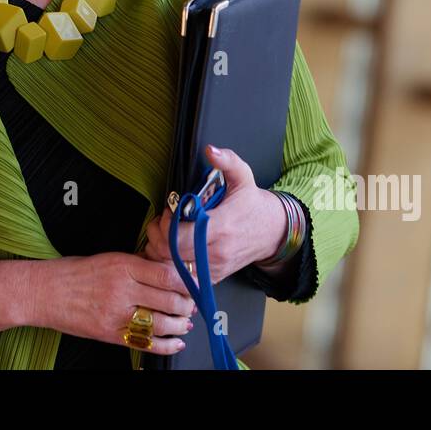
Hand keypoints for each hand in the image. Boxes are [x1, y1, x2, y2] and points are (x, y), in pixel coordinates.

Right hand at [33, 252, 198, 354]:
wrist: (44, 292)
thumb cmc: (74, 273)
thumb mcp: (108, 258)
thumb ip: (137, 264)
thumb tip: (166, 269)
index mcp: (123, 265)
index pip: (167, 274)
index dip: (187, 281)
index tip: (196, 282)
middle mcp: (122, 289)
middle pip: (169, 299)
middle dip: (187, 303)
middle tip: (192, 303)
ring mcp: (116, 314)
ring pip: (161, 323)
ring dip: (180, 324)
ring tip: (185, 322)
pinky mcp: (110, 334)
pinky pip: (145, 342)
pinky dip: (166, 345)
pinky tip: (175, 342)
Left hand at [140, 145, 288, 284]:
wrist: (273, 232)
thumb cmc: (252, 204)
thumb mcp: (243, 177)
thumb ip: (226, 161)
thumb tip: (210, 150)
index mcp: (221, 227)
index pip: (179, 237)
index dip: (166, 224)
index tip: (169, 211)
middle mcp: (217, 252)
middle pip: (170, 255)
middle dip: (157, 237)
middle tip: (161, 222)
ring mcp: (215, 269)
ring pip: (172, 270)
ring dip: (160, 252)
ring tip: (164, 235)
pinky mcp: (213, 278)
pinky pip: (182, 280)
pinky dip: (170, 266)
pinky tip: (172, 250)